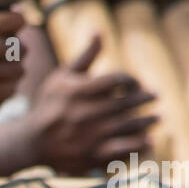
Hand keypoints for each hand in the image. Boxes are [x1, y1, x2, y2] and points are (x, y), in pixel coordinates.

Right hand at [26, 34, 158, 173]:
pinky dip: (137, 146)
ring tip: (157, 119)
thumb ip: (85, 57)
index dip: (131, 80)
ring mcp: (86, 136)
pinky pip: (120, 150)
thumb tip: (99, 31)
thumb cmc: (50, 104)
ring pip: (126, 126)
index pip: (116, 80)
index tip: (135, 83)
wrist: (31, 141)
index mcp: (76, 91)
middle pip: (125, 103)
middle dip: (143, 99)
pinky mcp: (89, 156)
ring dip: (146, 122)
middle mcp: (82, 114)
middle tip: (155, 97)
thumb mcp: (61, 77)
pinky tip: (149, 142)